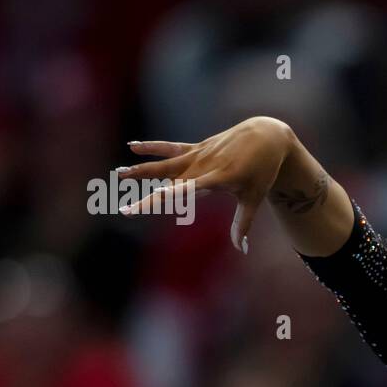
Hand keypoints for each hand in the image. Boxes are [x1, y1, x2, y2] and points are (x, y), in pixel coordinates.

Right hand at [117, 116, 293, 251]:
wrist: (267, 136)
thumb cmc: (263, 170)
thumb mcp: (254, 197)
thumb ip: (243, 224)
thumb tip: (241, 249)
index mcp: (220, 178)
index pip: (190, 191)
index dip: (171, 198)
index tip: (156, 201)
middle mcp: (205, 165)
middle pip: (171, 182)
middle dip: (148, 196)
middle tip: (125, 208)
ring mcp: (199, 154)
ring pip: (166, 164)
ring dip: (142, 169)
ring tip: (118, 174)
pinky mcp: (197, 146)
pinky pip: (171, 148)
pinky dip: (152, 147)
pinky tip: (132, 147)